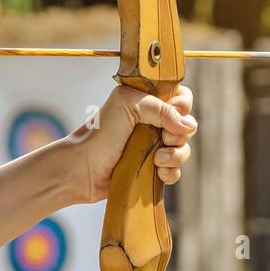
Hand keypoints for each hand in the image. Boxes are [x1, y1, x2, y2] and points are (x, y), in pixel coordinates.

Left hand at [70, 85, 196, 204]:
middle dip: (179, 134)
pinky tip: (158, 173)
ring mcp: (152, 147)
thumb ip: (160, 108)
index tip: (174, 114)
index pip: (180, 97)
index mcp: (146, 102)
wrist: (81, 169)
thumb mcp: (127, 106)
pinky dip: (171, 172)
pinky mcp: (150, 169)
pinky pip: (174, 170)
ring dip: (176, 155)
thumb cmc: (99, 134)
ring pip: (183, 149)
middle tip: (163, 139)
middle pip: (186, 125)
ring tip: (157, 160)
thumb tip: (188, 126)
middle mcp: (152, 123)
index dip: (182, 106)